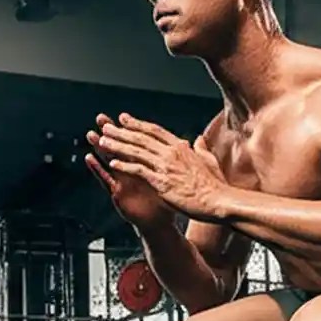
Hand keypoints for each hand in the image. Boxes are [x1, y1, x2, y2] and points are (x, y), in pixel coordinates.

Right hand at [85, 115, 175, 232]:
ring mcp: (123, 181)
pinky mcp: (118, 193)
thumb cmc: (167, 202)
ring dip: (99, 147)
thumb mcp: (175, 178)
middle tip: (100, 118)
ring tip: (90, 134)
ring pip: (109, 161)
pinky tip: (89, 158)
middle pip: (120, 148)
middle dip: (110, 133)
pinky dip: (97, 169)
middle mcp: (131, 171)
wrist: (161, 224)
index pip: (136, 144)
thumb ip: (178, 160)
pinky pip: (105, 180)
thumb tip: (187, 144)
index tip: (122, 116)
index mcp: (145, 165)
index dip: (129, 130)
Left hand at [92, 113, 226, 221]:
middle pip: (141, 138)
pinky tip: (112, 163)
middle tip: (106, 126)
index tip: (123, 119)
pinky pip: (138, 170)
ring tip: (102, 141)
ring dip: (117, 145)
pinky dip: (124, 165)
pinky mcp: (161, 182)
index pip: (154, 131)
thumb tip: (198, 139)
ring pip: (136, 151)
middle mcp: (171, 153)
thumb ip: (201, 149)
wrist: (218, 201)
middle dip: (121, 132)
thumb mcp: (209, 161)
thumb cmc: (215, 185)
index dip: (137, 124)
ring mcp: (165, 166)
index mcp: (181, 147)